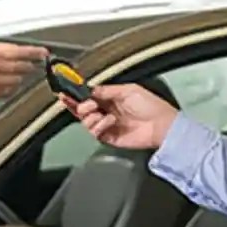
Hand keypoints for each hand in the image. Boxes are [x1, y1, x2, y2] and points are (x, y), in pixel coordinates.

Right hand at [0, 42, 48, 110]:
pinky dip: (7, 90)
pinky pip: (9, 92)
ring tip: (1, 80)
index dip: (36, 52)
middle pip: (24, 66)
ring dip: (16, 80)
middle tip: (32, 68)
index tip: (45, 53)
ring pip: (18, 80)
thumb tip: (20, 55)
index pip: (21, 50)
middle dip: (30, 68)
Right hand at [59, 83, 177, 149]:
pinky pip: (95, 133)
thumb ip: (106, 90)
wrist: (161, 125)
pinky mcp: (109, 137)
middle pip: (82, 109)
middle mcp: (106, 111)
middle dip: (80, 106)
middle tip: (88, 104)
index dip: (75, 95)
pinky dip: (98, 126)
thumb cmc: (150, 105)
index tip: (65, 93)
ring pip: (85, 122)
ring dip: (90, 117)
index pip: (87, 96)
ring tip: (102, 114)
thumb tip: (89, 89)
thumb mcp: (127, 90)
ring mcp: (107, 125)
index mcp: (110, 98)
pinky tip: (109, 121)